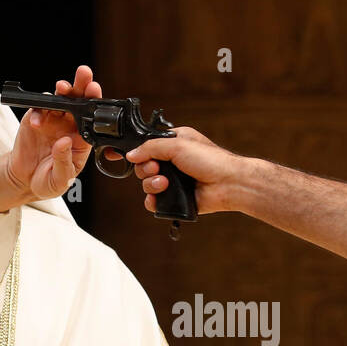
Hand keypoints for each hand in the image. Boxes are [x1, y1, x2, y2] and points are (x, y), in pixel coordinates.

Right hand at [5, 65, 102, 202]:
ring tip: (62, 89)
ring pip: (59, 100)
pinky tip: (37, 123)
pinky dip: (38, 112)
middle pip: (78, 102)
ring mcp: (52, 122)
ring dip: (62, 91)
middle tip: (85, 73)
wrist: (24, 181)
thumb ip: (63, 161)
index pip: (92, 119)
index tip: (95, 91)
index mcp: (81, 140)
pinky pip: (38, 109)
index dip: (95, 103)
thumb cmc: (49, 181)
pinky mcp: (35, 121)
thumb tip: (65, 141)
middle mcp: (68, 127)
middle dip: (82, 85)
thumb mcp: (60, 179)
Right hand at [120, 126, 244, 214]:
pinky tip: (161, 196)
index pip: (146, 145)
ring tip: (165, 182)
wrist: (228, 183)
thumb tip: (131, 154)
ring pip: (146, 184)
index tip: (118, 154)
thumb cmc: (211, 160)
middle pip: (142, 166)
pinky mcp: (175, 199)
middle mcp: (172, 162)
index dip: (133, 150)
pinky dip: (153, 200)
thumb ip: (150, 147)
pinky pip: (154, 202)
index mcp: (173, 144)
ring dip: (151, 183)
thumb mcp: (177, 144)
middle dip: (146, 168)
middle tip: (158, 168)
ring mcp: (173, 181)